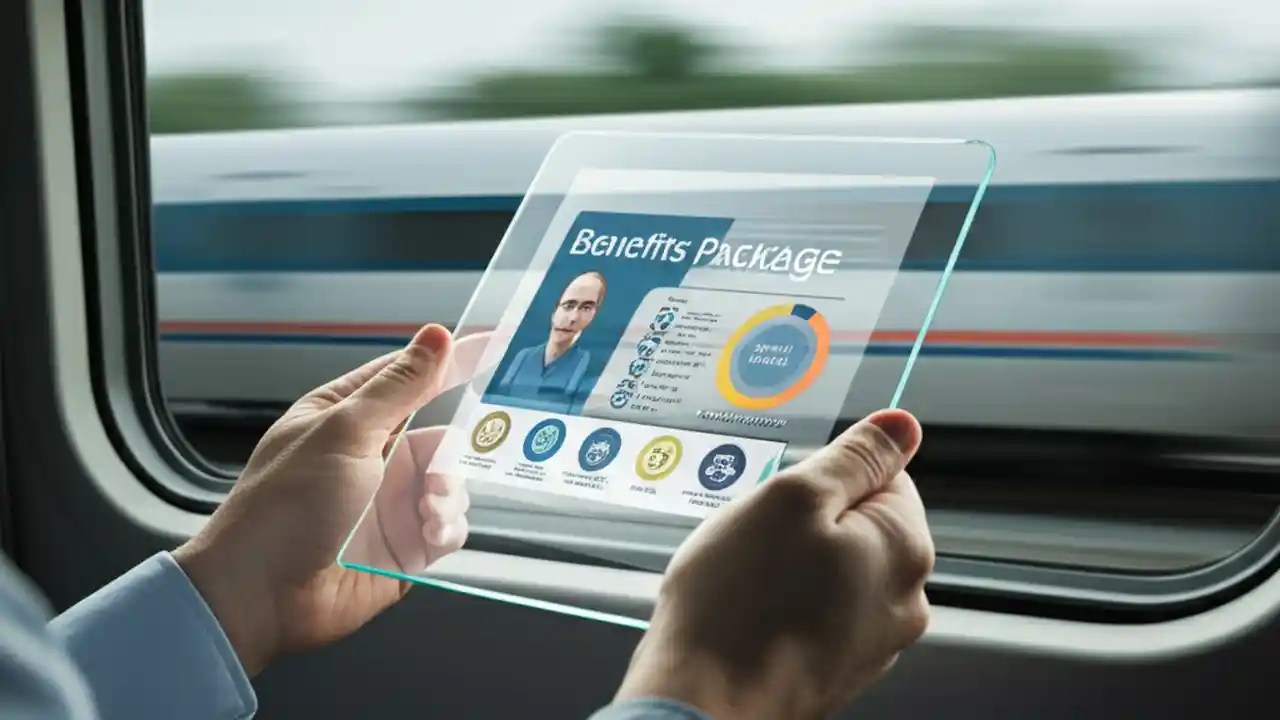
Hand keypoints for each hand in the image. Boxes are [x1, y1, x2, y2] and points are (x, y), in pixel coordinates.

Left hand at [174, 324, 487, 675]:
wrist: (263, 596)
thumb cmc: (284, 505)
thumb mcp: (344, 432)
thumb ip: (399, 386)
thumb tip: (435, 337)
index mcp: (349, 416)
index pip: (410, 376)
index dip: (450, 362)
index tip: (495, 346)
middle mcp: (372, 457)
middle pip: (441, 435)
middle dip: (455, 448)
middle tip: (447, 463)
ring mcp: (389, 503)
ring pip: (451, 482)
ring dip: (448, 493)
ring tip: (427, 510)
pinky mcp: (403, 546)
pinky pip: (448, 527)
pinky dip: (447, 527)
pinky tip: (429, 533)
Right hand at [614, 410, 932, 719]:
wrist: (701, 704)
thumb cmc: (738, 604)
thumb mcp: (791, 497)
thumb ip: (855, 457)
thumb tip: (902, 425)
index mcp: (904, 548)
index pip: (884, 474)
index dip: (824, 477)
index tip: (787, 499)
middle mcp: (902, 600)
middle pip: (857, 523)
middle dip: (805, 522)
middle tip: (758, 538)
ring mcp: (870, 642)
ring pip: (830, 569)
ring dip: (789, 564)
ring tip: (746, 580)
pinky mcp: (833, 669)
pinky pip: (811, 611)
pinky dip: (781, 604)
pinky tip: (746, 611)